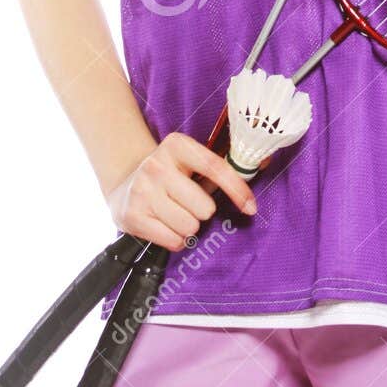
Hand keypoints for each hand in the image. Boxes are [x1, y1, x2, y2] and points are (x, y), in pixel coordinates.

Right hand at [106, 131, 256, 253]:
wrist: (123, 185)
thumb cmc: (170, 176)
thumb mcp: (189, 162)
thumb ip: (222, 166)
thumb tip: (263, 162)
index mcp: (176, 145)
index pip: (215, 168)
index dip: (236, 190)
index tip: (250, 208)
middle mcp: (156, 164)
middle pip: (204, 207)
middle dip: (202, 211)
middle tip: (187, 203)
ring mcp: (142, 190)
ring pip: (190, 226)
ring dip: (188, 226)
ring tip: (173, 214)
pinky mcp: (132, 216)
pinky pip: (174, 241)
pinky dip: (174, 239)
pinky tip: (163, 225)